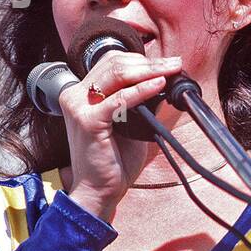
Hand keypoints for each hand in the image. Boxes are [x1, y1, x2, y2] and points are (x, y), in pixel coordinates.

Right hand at [57, 52, 181, 219]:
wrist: (98, 190)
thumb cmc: (114, 159)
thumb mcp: (128, 123)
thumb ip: (139, 101)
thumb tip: (163, 82)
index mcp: (82, 93)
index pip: (111, 62)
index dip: (140, 60)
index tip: (166, 64)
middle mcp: (75, 95)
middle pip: (114, 63)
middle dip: (149, 62)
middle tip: (175, 63)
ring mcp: (78, 106)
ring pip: (117, 74)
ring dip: (149, 70)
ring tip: (171, 70)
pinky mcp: (87, 120)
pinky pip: (119, 99)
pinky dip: (141, 90)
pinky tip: (159, 85)